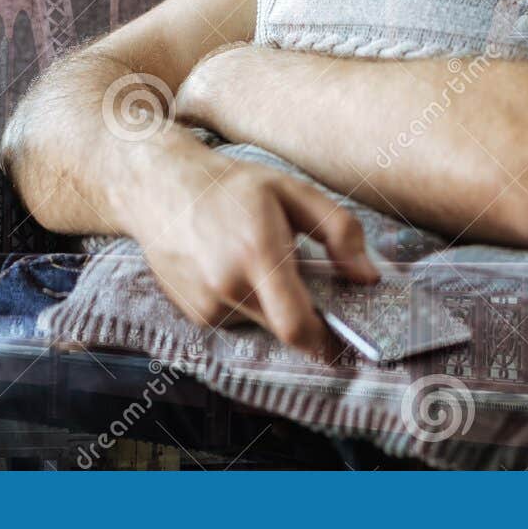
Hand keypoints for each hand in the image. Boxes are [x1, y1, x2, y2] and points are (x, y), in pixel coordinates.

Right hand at [131, 155, 378, 356]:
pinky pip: (238, 320)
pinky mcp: (194, 314)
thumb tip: (367, 277)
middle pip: (284, 327)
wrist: (160, 189)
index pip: (296, 325)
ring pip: (262, 323)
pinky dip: (245, 303)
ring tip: (254, 262)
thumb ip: (339, 231)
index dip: (325, 342)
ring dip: (271, 304)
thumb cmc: (231, 186)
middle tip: (300, 279)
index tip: (343, 340)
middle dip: (302, 313)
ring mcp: (206, 305)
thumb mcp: (292, 191)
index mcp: (258, 253)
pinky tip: (230, 269)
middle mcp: (228, 286)